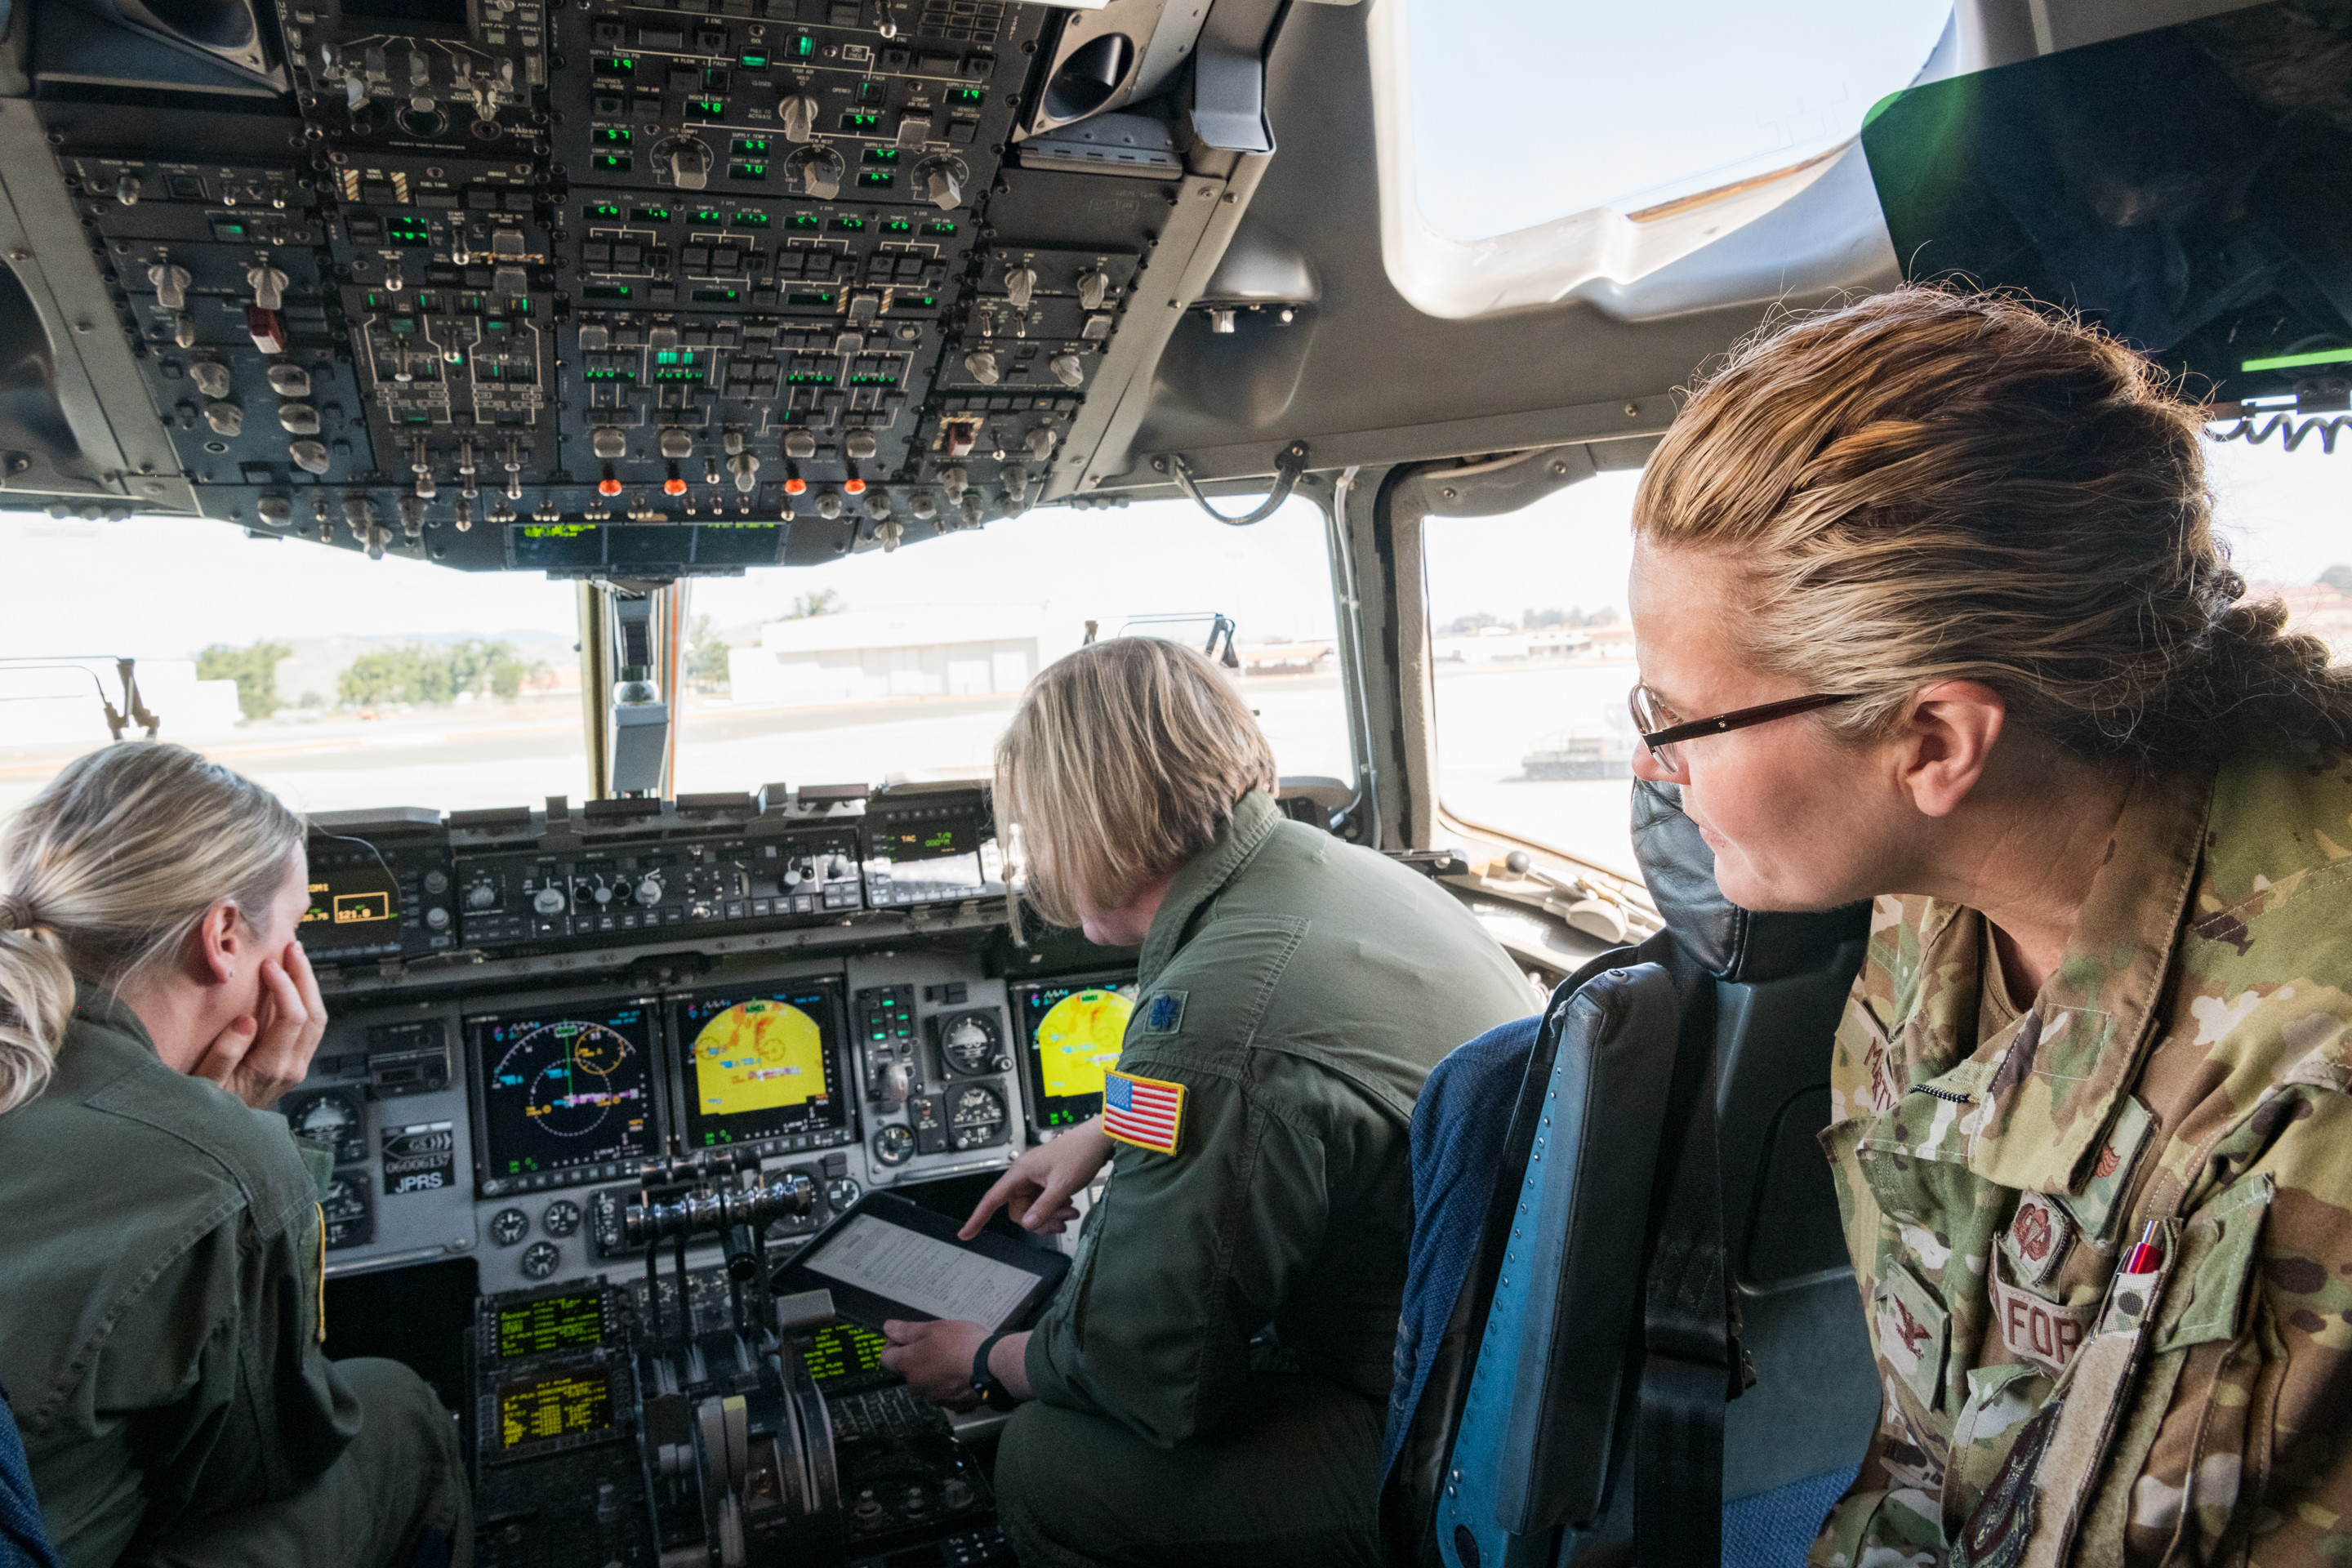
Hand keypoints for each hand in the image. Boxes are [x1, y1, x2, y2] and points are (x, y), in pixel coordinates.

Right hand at [192, 942, 327, 1109]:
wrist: (218, 1137)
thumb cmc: (204, 1110)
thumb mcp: (203, 1085)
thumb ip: (224, 1054)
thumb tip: (246, 1021)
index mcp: (272, 1068)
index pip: (293, 1017)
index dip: (285, 986)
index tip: (269, 965)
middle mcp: (291, 1067)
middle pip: (315, 1014)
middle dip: (305, 977)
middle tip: (292, 948)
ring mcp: (296, 1067)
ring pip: (317, 1020)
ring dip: (308, 987)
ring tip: (296, 958)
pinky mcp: (292, 1065)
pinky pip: (309, 1028)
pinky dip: (304, 1001)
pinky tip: (291, 985)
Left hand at [879, 1318, 985, 1408]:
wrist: (992, 1367)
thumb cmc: (961, 1343)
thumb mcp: (934, 1328)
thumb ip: (907, 1330)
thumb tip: (887, 1328)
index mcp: (908, 1365)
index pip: (886, 1357)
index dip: (894, 1343)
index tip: (909, 1335)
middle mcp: (916, 1386)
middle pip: (908, 1371)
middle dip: (917, 1358)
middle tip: (937, 1343)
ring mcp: (934, 1398)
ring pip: (926, 1383)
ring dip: (933, 1372)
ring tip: (953, 1358)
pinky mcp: (953, 1405)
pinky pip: (944, 1393)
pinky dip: (949, 1384)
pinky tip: (962, 1372)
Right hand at [960, 1118, 1112, 1238]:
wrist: (1097, 1140)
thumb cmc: (1079, 1153)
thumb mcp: (1061, 1185)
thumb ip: (1043, 1207)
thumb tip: (1027, 1224)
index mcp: (1020, 1171)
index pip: (992, 1199)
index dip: (978, 1217)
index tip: (966, 1233)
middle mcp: (1024, 1175)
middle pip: (1018, 1210)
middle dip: (1039, 1219)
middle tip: (1060, 1220)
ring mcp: (1036, 1179)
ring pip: (1033, 1209)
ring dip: (1051, 1215)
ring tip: (1070, 1212)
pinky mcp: (1046, 1181)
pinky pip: (1043, 1203)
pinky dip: (1055, 1209)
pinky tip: (1069, 1207)